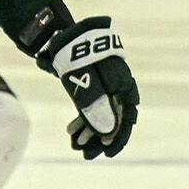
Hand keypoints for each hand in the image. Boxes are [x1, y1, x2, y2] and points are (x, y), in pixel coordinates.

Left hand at [36, 16, 138, 158]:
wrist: (62, 32)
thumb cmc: (76, 54)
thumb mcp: (84, 81)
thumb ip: (96, 105)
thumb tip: (106, 133)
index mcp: (122, 83)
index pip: (127, 116)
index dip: (119, 136)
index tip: (108, 153)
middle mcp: (116, 85)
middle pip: (114, 117)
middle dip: (100, 138)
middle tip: (86, 156)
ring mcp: (103, 84)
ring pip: (101, 113)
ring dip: (90, 131)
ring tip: (77, 146)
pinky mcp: (89, 83)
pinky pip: (90, 106)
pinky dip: (82, 118)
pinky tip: (71, 132)